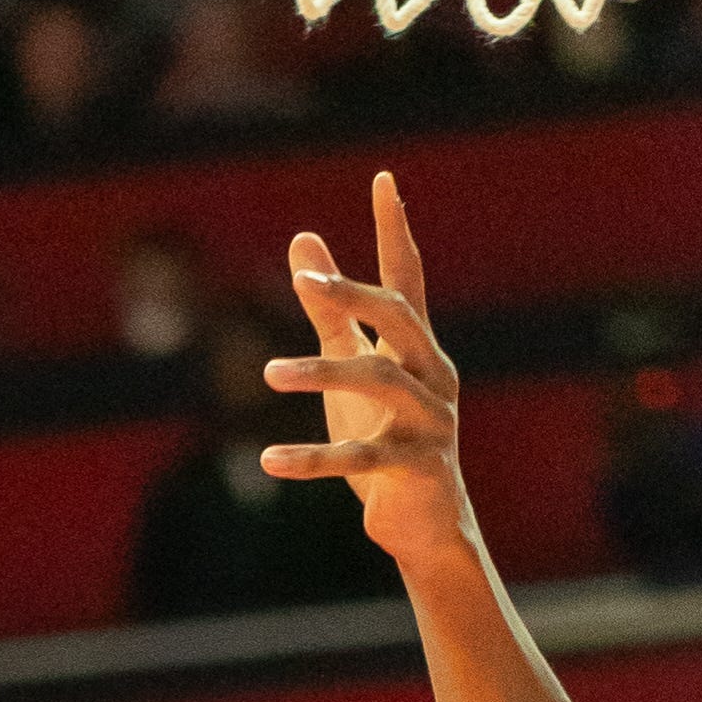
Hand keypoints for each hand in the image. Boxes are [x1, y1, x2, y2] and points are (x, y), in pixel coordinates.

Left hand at [260, 171, 473, 572]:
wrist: (425, 522)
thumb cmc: (384, 435)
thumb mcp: (351, 365)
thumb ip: (329, 308)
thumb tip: (304, 235)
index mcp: (418, 347)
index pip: (408, 277)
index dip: (395, 229)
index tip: (383, 179)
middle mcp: (433, 375)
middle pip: (401, 318)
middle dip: (356, 294)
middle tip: (307, 279)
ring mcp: (431, 421)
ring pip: (380, 382)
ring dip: (321, 375)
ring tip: (268, 373)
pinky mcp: (417, 467)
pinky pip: (361, 460)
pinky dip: (313, 460)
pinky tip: (268, 461)